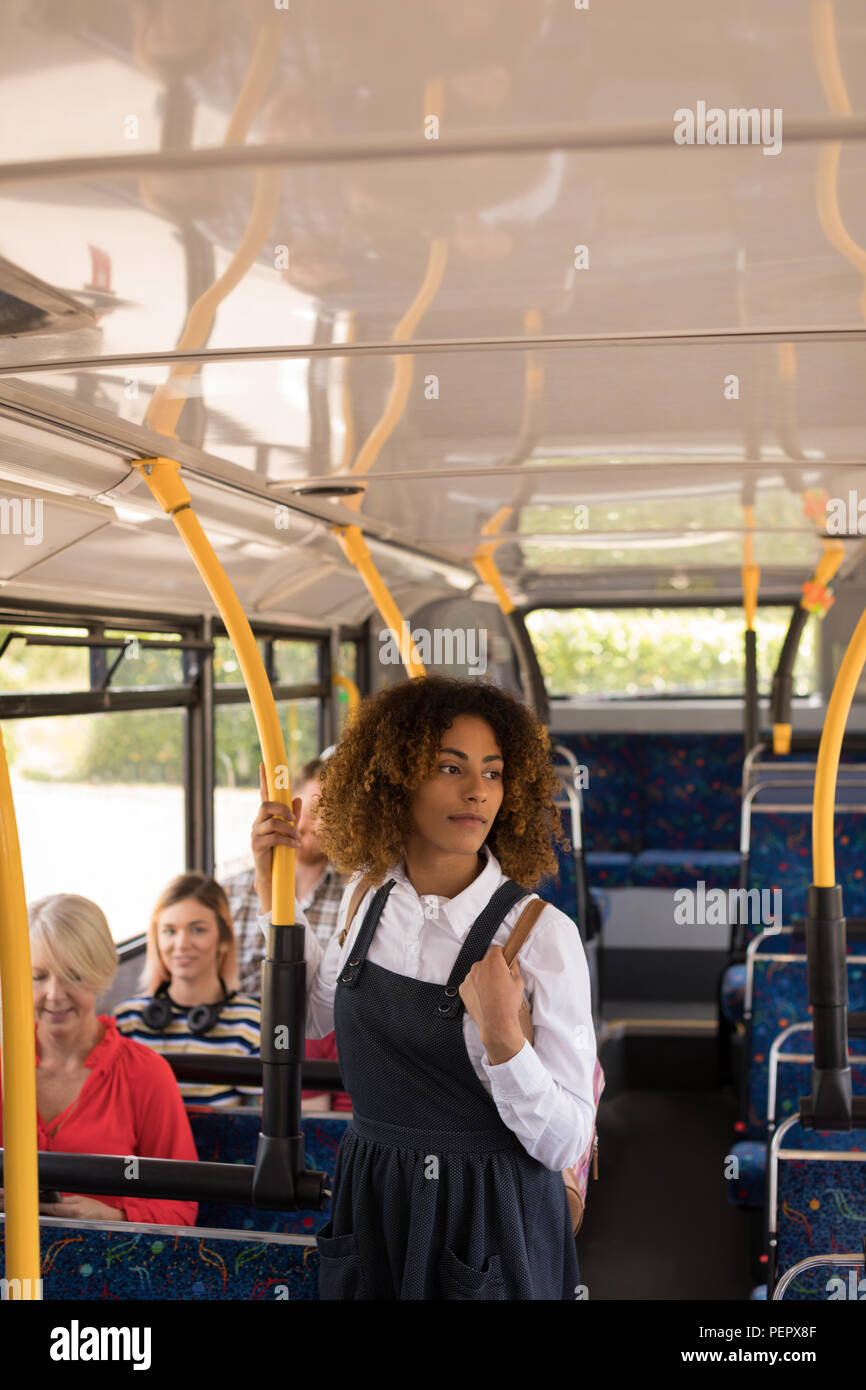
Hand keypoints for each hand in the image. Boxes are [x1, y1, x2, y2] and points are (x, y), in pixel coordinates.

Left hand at [38, 1195, 126, 1220]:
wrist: (106, 1219)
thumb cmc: (95, 1208)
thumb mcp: (80, 1200)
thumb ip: (65, 1202)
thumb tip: (52, 1202)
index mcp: (75, 1210)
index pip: (54, 1208)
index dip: (43, 1206)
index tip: (35, 1203)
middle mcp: (72, 1220)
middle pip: (52, 1217)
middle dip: (44, 1212)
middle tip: (36, 1206)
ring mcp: (72, 1226)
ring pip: (55, 1221)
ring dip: (48, 1216)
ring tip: (42, 1210)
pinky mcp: (71, 1230)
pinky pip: (59, 1225)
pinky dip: (54, 1221)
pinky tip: (51, 1217)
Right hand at [252, 763, 301, 913]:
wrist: (273, 876)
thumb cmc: (281, 851)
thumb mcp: (291, 831)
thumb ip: (293, 815)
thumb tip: (297, 798)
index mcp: (265, 816)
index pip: (263, 794)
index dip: (263, 779)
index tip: (264, 763)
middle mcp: (258, 822)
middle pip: (266, 805)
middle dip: (282, 809)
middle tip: (294, 819)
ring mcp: (256, 834)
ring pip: (272, 822)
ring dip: (289, 829)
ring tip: (298, 839)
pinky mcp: (257, 846)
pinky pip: (273, 838)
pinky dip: (288, 841)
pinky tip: (296, 847)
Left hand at [458, 945, 526, 1063]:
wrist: (496, 1023)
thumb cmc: (509, 1003)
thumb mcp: (518, 982)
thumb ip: (513, 967)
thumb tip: (510, 962)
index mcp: (493, 962)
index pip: (495, 949)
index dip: (501, 954)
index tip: (504, 961)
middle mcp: (478, 967)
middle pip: (486, 962)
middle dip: (492, 969)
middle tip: (500, 981)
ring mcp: (469, 978)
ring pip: (477, 973)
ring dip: (483, 979)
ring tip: (492, 993)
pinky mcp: (463, 989)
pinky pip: (470, 984)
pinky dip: (476, 989)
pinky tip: (484, 998)